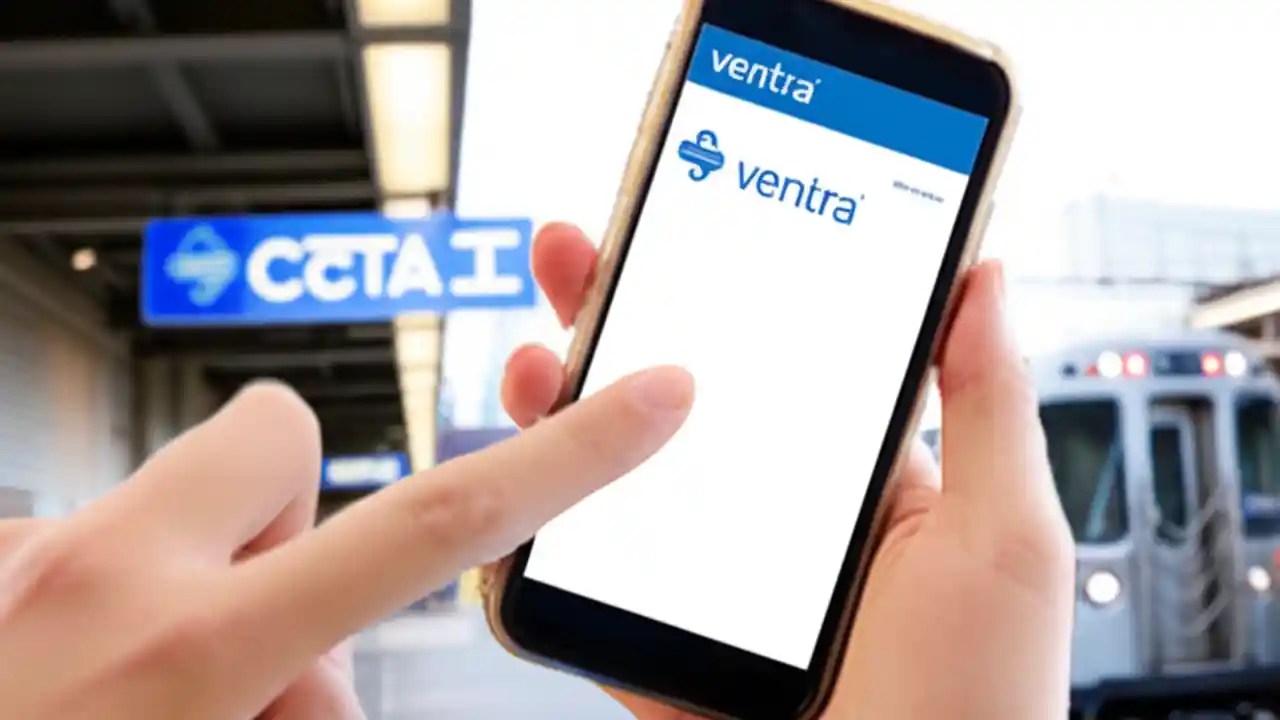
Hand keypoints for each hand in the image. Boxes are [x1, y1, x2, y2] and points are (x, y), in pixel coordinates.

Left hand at [0, 364, 691, 715]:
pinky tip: (49, 681)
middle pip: (285, 435)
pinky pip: (74, 536)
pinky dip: (88, 598)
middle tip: (239, 644)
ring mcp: (16, 551)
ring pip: (172, 494)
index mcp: (195, 652)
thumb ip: (302, 716)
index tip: (653, 396)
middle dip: (293, 518)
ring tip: (121, 686)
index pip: (439, 530)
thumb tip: (316, 680)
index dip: (570, 458)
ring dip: (183, 572)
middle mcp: (99, 570)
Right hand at [499, 223, 1074, 719]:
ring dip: (561, 417)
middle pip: (675, 406)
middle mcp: (768, 525)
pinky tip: (513, 485)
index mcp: (850, 485)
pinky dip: (534, 541)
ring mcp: (706, 587)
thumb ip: (986, 408)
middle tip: (575, 256)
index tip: (680, 221)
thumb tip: (982, 275)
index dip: (720, 287)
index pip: (772, 362)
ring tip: (534, 361)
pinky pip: (585, 589)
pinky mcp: (659, 650)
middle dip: (617, 324)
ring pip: (616, 486)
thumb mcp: (1004, 540)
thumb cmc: (980, 706)